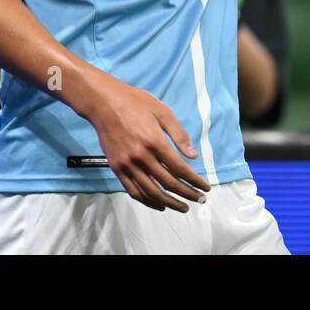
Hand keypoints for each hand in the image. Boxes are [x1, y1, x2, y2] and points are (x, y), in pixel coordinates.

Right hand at [84, 73, 210, 211]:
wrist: (104, 103)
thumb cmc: (135, 103)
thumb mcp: (163, 112)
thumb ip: (179, 135)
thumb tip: (193, 155)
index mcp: (155, 141)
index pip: (179, 168)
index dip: (194, 180)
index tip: (205, 186)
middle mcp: (141, 156)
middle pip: (168, 182)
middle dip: (187, 193)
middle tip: (200, 199)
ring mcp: (127, 164)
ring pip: (151, 191)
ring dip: (169, 202)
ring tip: (182, 207)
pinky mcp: (117, 168)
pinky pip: (133, 190)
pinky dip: (147, 200)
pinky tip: (159, 204)